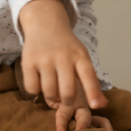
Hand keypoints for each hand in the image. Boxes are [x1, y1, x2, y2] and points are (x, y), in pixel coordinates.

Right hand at [19, 0, 108, 130]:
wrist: (45, 25)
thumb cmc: (67, 49)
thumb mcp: (82, 59)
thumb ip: (92, 82)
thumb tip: (102, 105)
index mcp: (80, 56)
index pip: (88, 75)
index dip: (93, 92)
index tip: (95, 105)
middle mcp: (63, 57)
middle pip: (67, 91)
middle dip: (67, 101)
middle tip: (65, 99)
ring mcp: (45, 59)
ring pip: (49, 92)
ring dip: (51, 97)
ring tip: (52, 90)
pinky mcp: (28, 61)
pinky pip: (32, 88)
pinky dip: (36, 90)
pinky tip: (39, 81)